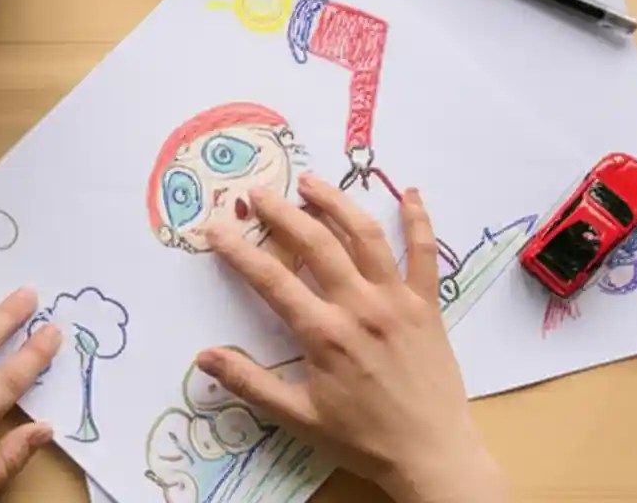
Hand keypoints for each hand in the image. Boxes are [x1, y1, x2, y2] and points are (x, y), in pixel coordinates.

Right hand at [197, 174, 506, 502]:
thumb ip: (250, 383)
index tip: (215, 229)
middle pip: (316, 243)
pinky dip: (418, 220)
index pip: (271, 279)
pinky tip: (410, 192)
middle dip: (282, 213)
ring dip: (337, 203)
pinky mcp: (428, 306)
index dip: (238, 250)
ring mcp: (398, 301)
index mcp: (324, 334)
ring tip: (312, 181)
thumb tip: (204, 357)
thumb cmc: (362, 438)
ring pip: (365, 237)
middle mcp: (360, 307)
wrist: (432, 455)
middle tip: (258, 193)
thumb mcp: (298, 416)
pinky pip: (425, 254)